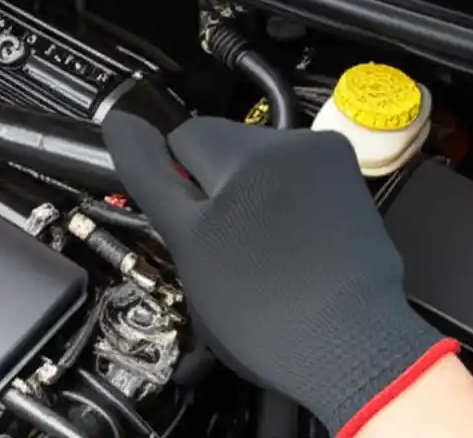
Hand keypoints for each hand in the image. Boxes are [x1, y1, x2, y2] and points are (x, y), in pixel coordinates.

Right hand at [101, 114, 455, 435]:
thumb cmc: (261, 308)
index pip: (182, 137)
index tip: (188, 228)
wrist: (353, 350)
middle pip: (223, 148)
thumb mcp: (188, 242)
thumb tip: (118, 122)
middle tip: (222, 249)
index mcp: (250, 149)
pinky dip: (282, 206)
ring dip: (248, 196)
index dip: (174, 185)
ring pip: (257, 166)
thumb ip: (149, 175)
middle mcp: (296, 140)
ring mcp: (330, 162)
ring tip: (259, 254)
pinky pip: (294, 181)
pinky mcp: (351, 188)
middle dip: (213, 189)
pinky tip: (288, 250)